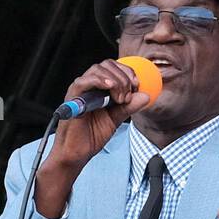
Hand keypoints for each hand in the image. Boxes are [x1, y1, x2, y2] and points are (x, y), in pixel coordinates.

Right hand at [48, 59, 153, 175]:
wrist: (77, 153)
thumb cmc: (91, 137)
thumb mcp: (116, 119)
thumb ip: (129, 107)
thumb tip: (146, 96)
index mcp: (97, 89)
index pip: (113, 68)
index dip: (127, 72)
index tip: (137, 85)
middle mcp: (88, 86)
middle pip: (107, 65)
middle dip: (123, 76)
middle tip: (127, 96)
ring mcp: (79, 91)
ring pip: (97, 70)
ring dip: (115, 81)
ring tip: (119, 99)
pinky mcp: (72, 98)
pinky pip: (83, 82)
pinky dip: (99, 81)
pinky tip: (110, 88)